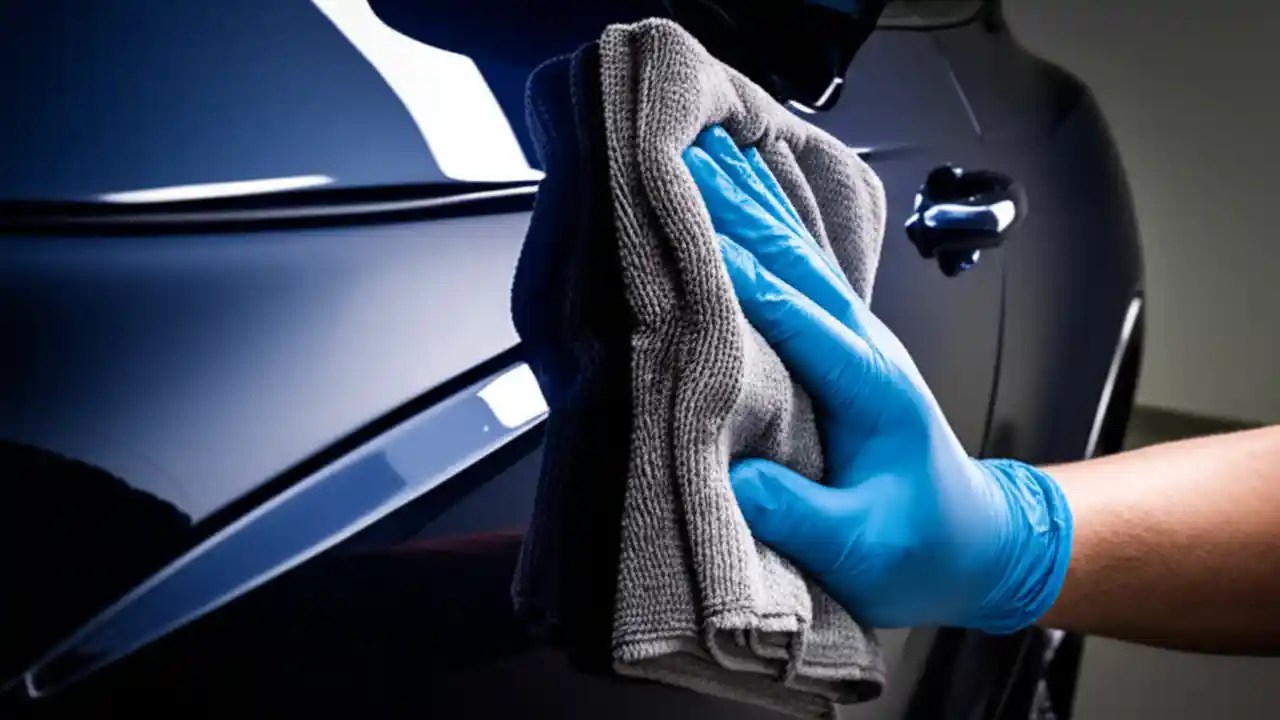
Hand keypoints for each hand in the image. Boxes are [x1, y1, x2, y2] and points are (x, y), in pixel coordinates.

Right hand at [683, 126, 1072, 632]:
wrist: (978, 542)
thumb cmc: (923, 545)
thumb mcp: (864, 548)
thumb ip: (801, 515)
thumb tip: (731, 478)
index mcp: (870, 384)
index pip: (792, 314)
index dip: (737, 273)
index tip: (684, 232)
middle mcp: (866, 346)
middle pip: (795, 262)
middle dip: (741, 208)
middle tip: (687, 158)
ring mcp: (859, 341)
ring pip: (800, 257)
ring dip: (756, 204)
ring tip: (711, 154)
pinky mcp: (845, 350)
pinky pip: (801, 278)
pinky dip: (771, 234)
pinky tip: (750, 206)